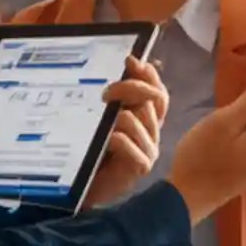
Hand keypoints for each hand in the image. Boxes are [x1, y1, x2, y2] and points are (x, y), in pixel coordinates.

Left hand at [82, 56, 168, 207]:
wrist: (88, 185)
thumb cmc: (96, 148)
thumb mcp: (104, 115)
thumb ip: (118, 94)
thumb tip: (129, 61)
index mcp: (147, 118)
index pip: (158, 91)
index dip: (148, 75)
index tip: (130, 60)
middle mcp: (152, 132)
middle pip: (153, 99)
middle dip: (130, 88)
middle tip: (107, 92)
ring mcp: (149, 150)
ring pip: (140, 119)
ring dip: (118, 116)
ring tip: (101, 123)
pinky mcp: (140, 167)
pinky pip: (130, 144)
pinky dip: (117, 139)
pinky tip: (107, 141)